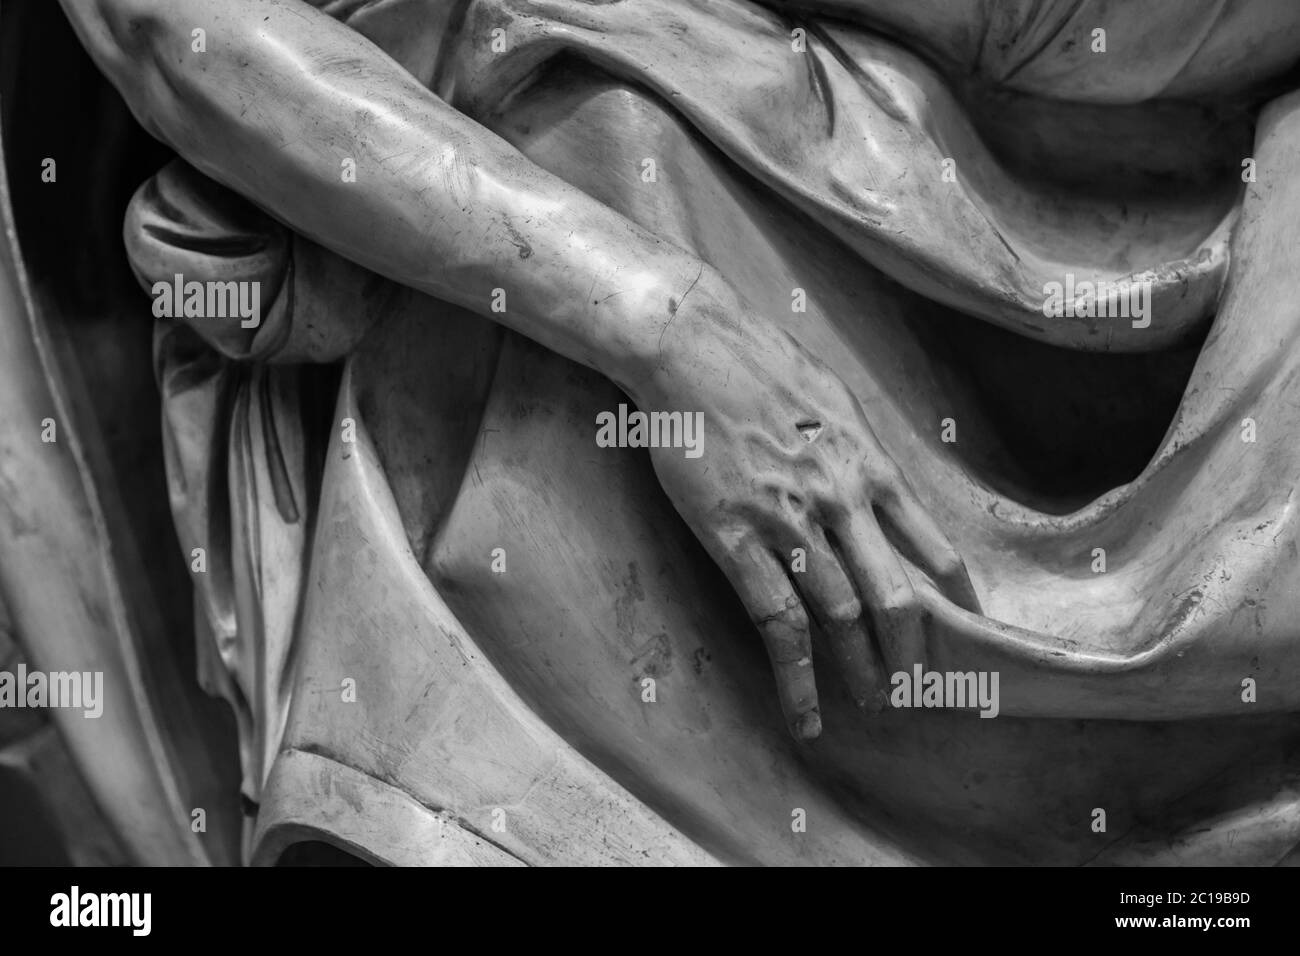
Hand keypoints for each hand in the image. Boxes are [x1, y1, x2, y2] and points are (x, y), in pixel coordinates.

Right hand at [623, 268, 979, 739]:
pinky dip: (795, 676)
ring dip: (862, 671)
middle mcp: (842, 500)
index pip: (935, 549)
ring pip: (842, 617)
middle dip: (915, 654)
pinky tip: (805, 712)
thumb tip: (882, 485)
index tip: (970, 632)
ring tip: (874, 704)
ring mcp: (789, 522)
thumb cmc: (761, 364)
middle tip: (923, 690)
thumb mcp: (834, 400)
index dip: (960, 600)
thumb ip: (861, 451)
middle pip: (897, 598)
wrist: (692, 346)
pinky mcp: (736, 537)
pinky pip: (775, 621)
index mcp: (870, 466)